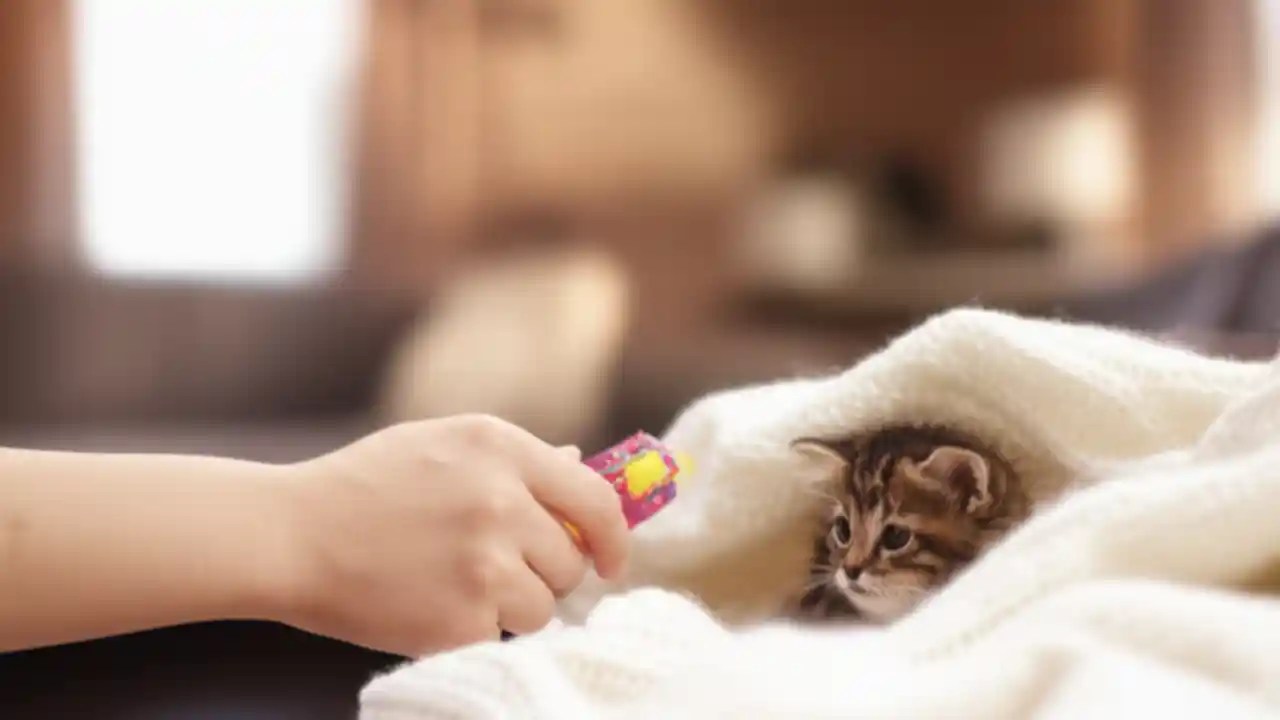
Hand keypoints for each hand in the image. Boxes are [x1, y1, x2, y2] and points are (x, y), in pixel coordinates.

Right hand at [273, 415, 627, 655]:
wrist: (290, 535)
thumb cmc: (364, 486)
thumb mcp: (442, 444)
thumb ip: (516, 460)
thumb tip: (582, 466)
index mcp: (500, 448)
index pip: (595, 500)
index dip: (613, 537)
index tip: (610, 559)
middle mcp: (501, 501)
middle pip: (571, 561)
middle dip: (544, 573)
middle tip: (495, 569)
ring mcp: (484, 563)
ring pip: (543, 606)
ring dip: (512, 606)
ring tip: (455, 583)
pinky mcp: (462, 618)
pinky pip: (499, 635)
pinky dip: (472, 630)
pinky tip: (430, 603)